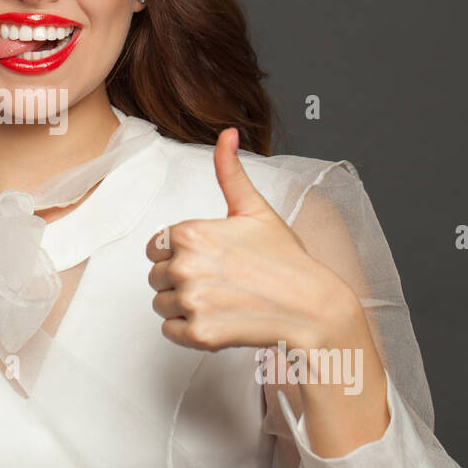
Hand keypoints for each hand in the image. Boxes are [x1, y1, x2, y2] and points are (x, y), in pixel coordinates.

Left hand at [144, 128, 363, 353]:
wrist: (311, 307)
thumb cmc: (285, 259)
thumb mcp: (255, 209)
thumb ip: (230, 172)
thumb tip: (227, 134)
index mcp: (190, 233)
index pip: (156, 246)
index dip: (179, 254)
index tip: (209, 259)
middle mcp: (185, 266)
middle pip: (156, 276)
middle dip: (181, 280)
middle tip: (219, 282)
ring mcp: (191, 301)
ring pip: (161, 304)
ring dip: (183, 306)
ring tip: (220, 300)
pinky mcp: (198, 333)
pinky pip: (170, 331)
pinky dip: (188, 330)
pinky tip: (218, 319)